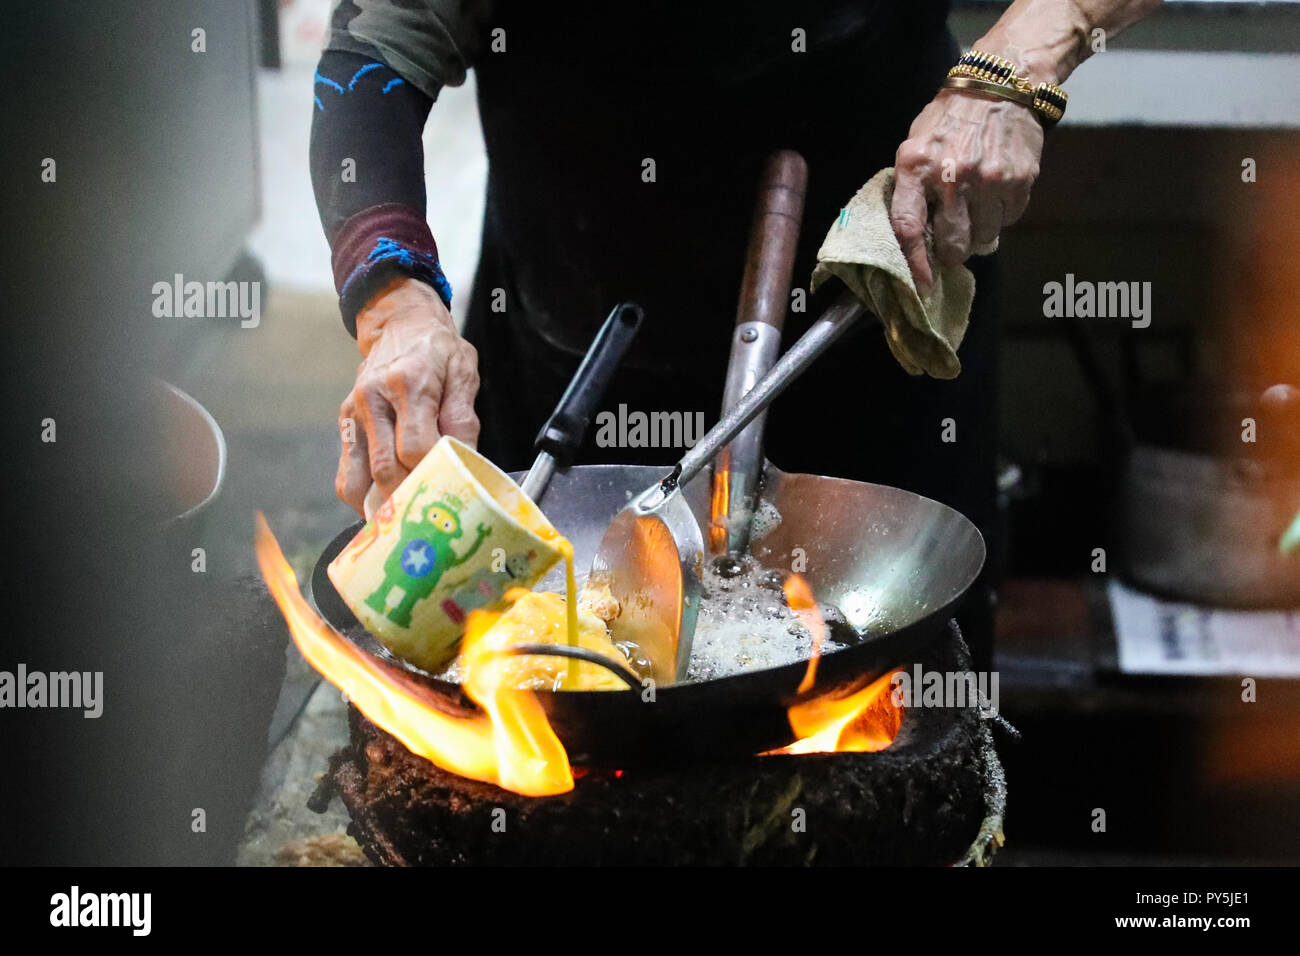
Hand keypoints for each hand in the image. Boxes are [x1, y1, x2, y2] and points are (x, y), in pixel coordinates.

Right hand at [336, 277, 480, 514]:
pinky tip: (387, 504)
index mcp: (408, 383)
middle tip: (434, 512)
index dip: (434, 473)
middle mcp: (373, 399)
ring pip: (359, 480)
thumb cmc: (437, 350)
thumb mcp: (464, 372)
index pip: (415, 447)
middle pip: (386, 470)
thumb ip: (463, 418)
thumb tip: (464, 461)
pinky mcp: (345, 425)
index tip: (452, 486)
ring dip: (384, 505)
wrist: (400, 323)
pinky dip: (364, 498)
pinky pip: (347, 475)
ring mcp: (354, 413)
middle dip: (411, 496)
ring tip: (408, 514)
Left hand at [890, 89, 1042, 294]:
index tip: (920, 283)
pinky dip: (1000, 216)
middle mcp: (952, 177)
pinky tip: (995, 194)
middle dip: (950, 253)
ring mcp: (989, 180)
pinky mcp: (1019, 181)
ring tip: (975, 209)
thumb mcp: (916, 145)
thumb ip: (912, 188)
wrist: (1002, 83)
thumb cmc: (951, 118)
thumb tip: (917, 239)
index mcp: (916, 167)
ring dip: (978, 234)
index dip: (914, 263)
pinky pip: (1008, 221)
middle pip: (951, 245)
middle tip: (952, 243)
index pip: (908, 228)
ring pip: (983, 238)